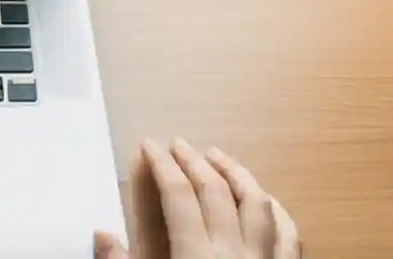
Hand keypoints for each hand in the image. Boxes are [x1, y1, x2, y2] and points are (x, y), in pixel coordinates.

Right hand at [95, 139, 298, 258]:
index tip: (149, 146)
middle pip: (216, 190)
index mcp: (195, 256)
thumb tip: (103, 235)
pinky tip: (267, 201)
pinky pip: (290, 235)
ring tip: (219, 158)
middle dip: (194, 161)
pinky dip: (277, 210)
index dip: (162, 165)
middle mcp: (234, 253)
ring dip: (238, 174)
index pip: (178, 194)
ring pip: (258, 203)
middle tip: (176, 144)